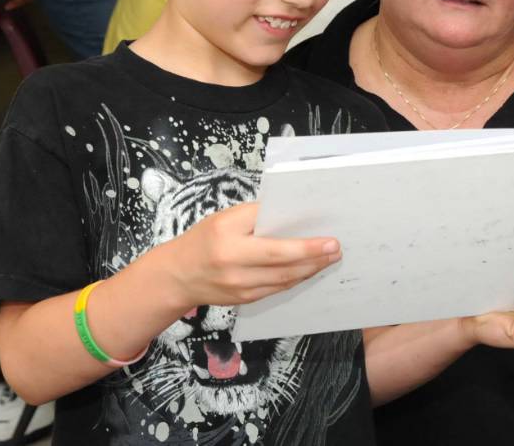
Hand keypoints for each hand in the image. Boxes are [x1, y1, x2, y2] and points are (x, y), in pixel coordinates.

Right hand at [166, 202, 341, 307]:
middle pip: (284, 267)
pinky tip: (308, 270)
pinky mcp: (244, 300)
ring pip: (284, 281)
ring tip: (328, 259)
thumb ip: (257, 216)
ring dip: (310, 270)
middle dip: (315, 259)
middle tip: (336, 250)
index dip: (306, 246)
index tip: (329, 241)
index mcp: (230, 244)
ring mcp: (240, 289)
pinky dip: (295, 279)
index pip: (276, 247)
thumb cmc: (203, 240)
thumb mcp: (225, 219)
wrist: (177, 275)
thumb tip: (292, 213)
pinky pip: (276, 289)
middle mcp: (235, 270)